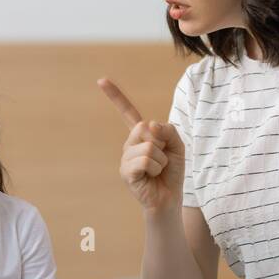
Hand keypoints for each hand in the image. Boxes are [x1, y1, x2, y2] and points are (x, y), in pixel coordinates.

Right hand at [97, 77, 185, 213]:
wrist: (169, 198)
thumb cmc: (172, 173)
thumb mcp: (177, 146)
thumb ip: (168, 130)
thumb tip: (150, 125)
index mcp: (140, 136)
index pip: (127, 112)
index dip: (115, 96)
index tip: (100, 80)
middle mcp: (129, 144)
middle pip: (145, 127)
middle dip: (162, 143)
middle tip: (162, 160)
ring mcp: (125, 157)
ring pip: (149, 146)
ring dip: (162, 160)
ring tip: (157, 171)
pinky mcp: (125, 171)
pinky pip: (145, 160)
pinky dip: (156, 168)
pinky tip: (151, 177)